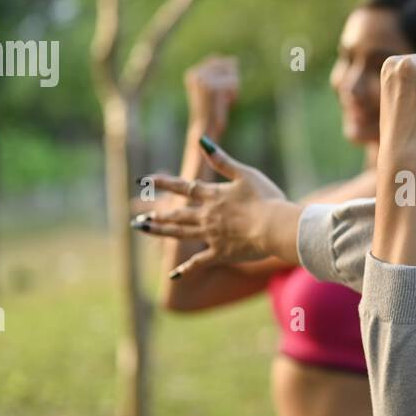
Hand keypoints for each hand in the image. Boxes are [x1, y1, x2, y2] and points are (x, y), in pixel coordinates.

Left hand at [133, 137, 292, 277]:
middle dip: (157, 215)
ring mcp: (211, 236)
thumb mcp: (245, 174)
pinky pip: (198, 262)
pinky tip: (173, 274)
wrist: (275, 227)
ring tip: (144, 230)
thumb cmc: (265, 198)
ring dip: (160, 232)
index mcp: (213, 196)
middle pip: (177, 214)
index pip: (183, 187)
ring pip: (180, 234)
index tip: (144, 180)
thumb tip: (201, 141)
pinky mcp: (220, 254)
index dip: (163, 183)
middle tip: (140, 217)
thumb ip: (222, 160)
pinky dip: (186, 268)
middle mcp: (207, 216)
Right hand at [184, 55, 240, 137]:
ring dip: (234, 88)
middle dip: (231, 81)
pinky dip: (234, 95)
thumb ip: (221, 74)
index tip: (219, 94)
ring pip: (232, 73)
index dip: (226, 76)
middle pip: (228, 64)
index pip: (219, 60)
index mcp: (192, 73)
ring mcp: (202, 80)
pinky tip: (226, 105)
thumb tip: (234, 59)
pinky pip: (234, 83)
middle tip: (223, 99)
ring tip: (224, 102)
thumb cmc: (212, 114)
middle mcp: (195, 74)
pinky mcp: (211, 87)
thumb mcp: (215, 90)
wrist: (205, 132)